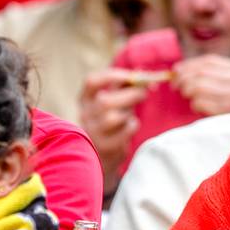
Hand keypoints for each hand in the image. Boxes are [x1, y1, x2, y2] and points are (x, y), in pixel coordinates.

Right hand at [80, 68, 148, 191]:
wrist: (102, 157)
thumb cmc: (111, 124)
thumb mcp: (112, 104)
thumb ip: (123, 89)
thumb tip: (142, 73)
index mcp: (85, 100)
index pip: (91, 82)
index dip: (111, 75)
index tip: (131, 76)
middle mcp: (85, 115)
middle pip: (104, 101)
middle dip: (129, 94)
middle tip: (144, 93)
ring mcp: (93, 133)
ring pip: (112, 118)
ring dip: (128, 113)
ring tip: (131, 115)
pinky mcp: (105, 147)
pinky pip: (123, 132)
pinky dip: (132, 126)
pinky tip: (130, 126)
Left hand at [171, 54, 229, 116]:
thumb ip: (212, 75)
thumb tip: (177, 69)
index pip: (209, 61)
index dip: (189, 65)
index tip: (175, 70)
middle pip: (202, 72)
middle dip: (183, 77)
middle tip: (175, 85)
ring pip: (198, 86)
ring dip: (187, 91)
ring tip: (187, 96)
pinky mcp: (227, 112)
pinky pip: (199, 102)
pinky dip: (194, 104)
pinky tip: (198, 108)